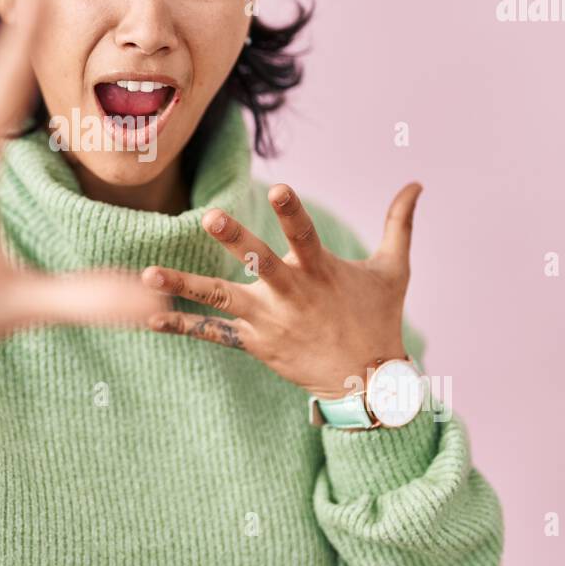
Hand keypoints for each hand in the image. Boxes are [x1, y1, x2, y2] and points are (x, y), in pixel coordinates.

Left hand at [140, 182, 422, 398]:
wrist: (365, 381)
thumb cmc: (378, 318)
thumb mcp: (394, 270)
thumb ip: (399, 223)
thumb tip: (417, 183)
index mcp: (321, 271)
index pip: (306, 235)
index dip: (292, 211)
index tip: (277, 187)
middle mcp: (292, 295)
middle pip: (260, 264)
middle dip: (236, 241)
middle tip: (210, 216)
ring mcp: (269, 321)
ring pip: (221, 299)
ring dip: (185, 286)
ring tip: (147, 274)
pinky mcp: (254, 343)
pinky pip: (212, 333)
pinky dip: (182, 325)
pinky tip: (149, 317)